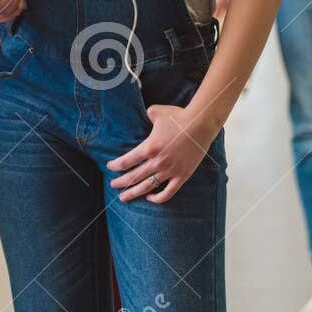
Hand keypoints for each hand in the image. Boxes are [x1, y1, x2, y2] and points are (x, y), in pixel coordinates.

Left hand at [107, 102, 221, 203]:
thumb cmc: (179, 116)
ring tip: (123, 197)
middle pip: (133, 177)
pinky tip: (150, 197)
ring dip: (133, 193)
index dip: (116, 166)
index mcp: (149, 147)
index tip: (110, 167)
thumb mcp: (157, 112)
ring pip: (147, 187)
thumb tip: (142, 114)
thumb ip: (145, 115)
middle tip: (113, 185)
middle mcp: (157, 162)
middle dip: (120, 182)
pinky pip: (167, 193)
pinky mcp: (182, 176)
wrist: (201, 124)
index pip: (126, 161)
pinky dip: (157, 198)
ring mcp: (170, 171)